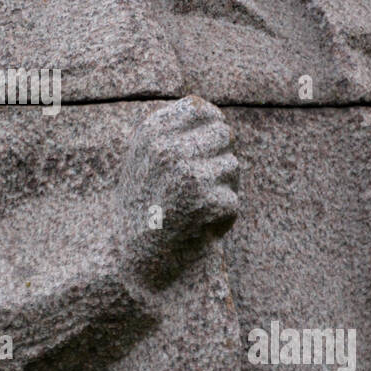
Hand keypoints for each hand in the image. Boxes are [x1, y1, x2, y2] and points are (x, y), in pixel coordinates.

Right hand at [119, 94, 237, 287]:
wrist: (137, 262)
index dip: (211, 128)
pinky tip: (198, 229)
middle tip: (199, 188)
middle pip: (223, 135)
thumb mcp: (146, 161)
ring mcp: (185, 173)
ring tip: (194, 210)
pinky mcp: (204, 201)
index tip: (206, 150)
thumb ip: (172, 133)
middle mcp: (166, 148)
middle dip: (219, 160)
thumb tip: (207, 108)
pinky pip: (233, 200)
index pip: (202, 109)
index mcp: (150, 133)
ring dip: (222, 190)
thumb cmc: (147, 208)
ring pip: (232, 167)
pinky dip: (222, 219)